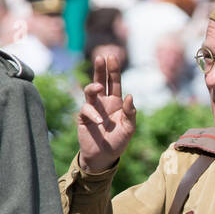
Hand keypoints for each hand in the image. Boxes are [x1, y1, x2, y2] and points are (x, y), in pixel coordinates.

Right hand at [77, 53, 136, 173]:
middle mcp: (103, 102)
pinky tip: (100, 121)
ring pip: (90, 91)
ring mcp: (92, 109)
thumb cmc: (118, 142)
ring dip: (93, 86)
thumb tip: (130, 96)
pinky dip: (93, 113)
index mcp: (116, 102)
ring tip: (98, 87)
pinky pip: (86, 110)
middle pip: (101, 81)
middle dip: (100, 69)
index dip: (113, 70)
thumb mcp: (129, 128)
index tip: (112, 56)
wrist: (103, 157)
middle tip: (100, 58)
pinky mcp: (83, 117)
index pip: (114, 82)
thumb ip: (130, 113)